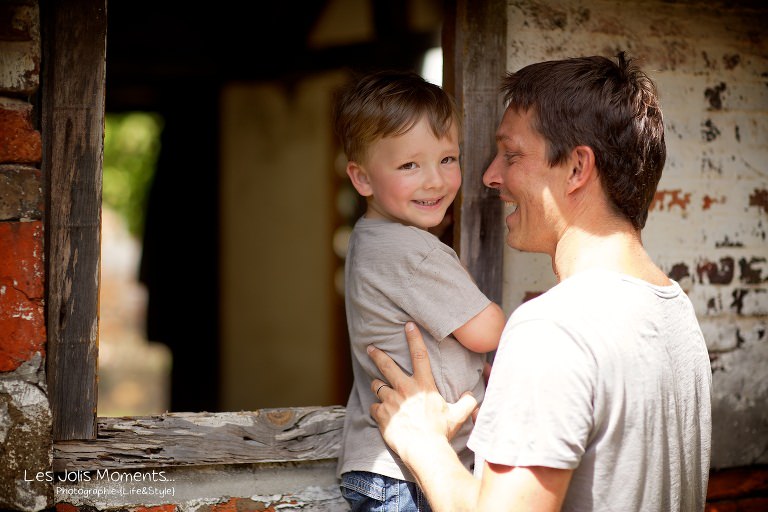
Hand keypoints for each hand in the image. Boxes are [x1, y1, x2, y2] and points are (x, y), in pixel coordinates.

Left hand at [368, 322, 477, 459]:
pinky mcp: (382, 415)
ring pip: (376, 385)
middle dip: (377, 354)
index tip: (408, 325)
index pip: (419, 355)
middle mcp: (405, 389)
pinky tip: (381, 413)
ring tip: (377, 387)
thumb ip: (467, 402)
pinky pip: (374, 407)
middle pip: (387, 365)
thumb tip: (471, 395)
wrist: (424, 449)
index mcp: (423, 385)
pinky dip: (377, 409)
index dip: (414, 338)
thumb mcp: (458, 415)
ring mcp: (391, 401)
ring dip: (377, 385)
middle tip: (370, 348)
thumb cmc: (441, 432)